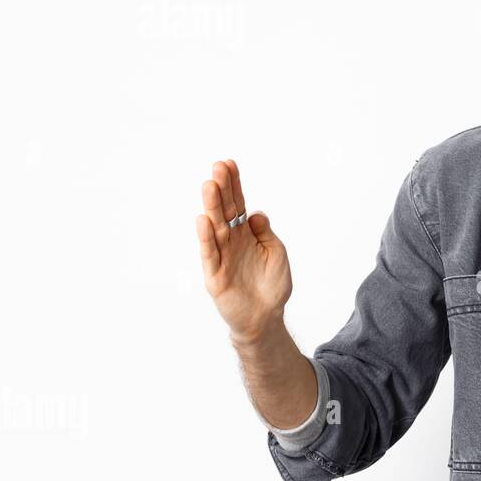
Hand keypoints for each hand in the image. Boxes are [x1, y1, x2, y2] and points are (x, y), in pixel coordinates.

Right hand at [196, 159, 291, 342]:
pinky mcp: (215, 274)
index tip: (230, 164)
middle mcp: (231, 241)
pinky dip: (206, 237)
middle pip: (225, 211)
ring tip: (209, 185)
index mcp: (246, 233)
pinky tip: (203, 220)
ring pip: (215, 227)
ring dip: (212, 206)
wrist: (266, 317)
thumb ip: (265, 232)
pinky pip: (210, 253)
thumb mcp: (276, 252)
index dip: (234, 185)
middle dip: (222, 189)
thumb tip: (256, 212)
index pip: (239, 204)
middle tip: (218, 167)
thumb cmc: (272, 285)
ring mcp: (221, 256)